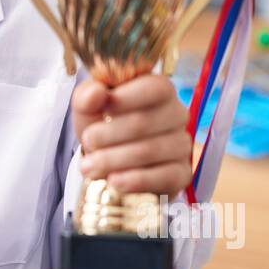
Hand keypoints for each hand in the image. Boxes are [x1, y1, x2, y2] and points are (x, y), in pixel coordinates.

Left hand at [70, 74, 192, 197]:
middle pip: (145, 122)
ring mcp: (181, 144)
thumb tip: (95, 93)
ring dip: (113, 159)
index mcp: (159, 89)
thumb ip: (87, 96)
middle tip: (87, 141)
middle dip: (108, 134)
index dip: (126, 98)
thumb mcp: (88, 107)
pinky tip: (114, 181)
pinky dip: (136, 180)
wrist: (110, 161)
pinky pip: (164, 176)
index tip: (102, 109)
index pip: (155, 88)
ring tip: (89, 166)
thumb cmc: (102, 125)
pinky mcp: (182, 173)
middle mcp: (177, 114)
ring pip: (149, 151)